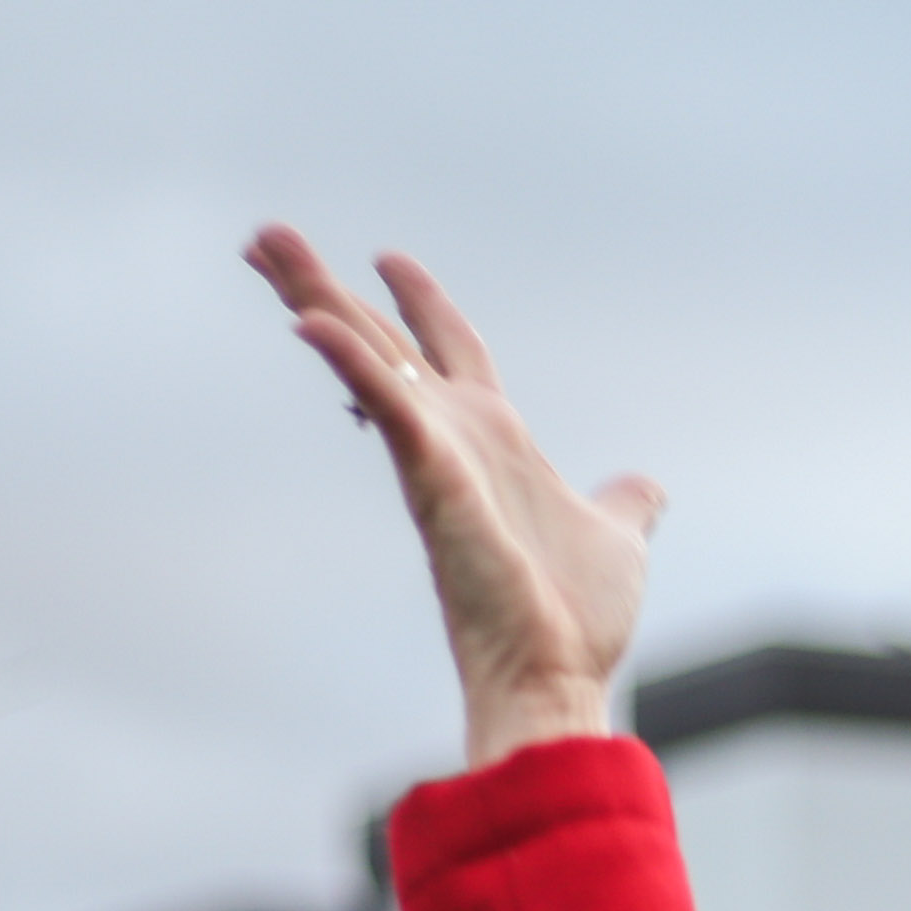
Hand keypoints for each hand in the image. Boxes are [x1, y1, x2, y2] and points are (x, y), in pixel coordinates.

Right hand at [245, 225, 663, 769]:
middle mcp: (457, 437)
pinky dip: (353, 363)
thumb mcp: (618, 538)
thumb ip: (625, 504)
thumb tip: (646, 489)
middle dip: (325, 288)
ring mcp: (438, 455)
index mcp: (495, 439)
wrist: (558, 672)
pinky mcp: (434, 477)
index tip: (389, 259)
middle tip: (267, 237)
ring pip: (367, 356)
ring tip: (263, 241)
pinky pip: (387, 405)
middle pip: (382, 340)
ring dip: (315, 297)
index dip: (422, 303)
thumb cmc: (576, 619)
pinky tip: (311, 322)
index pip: (449, 350)